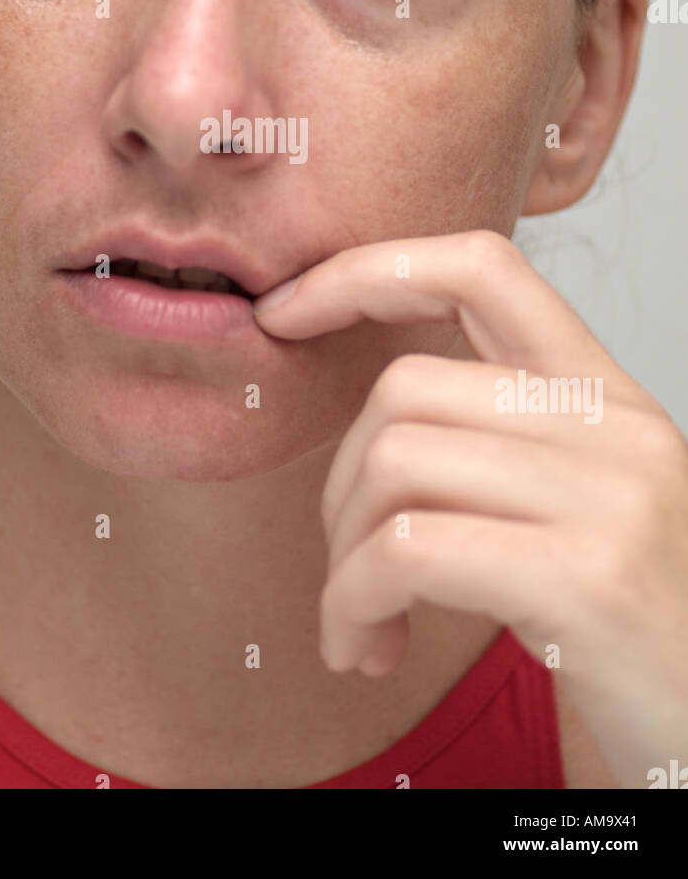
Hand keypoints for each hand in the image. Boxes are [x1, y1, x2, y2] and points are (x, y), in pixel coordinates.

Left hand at [252, 230, 687, 788]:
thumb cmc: (632, 630)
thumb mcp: (581, 507)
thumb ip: (502, 443)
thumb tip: (371, 420)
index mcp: (607, 397)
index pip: (480, 267)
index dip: (367, 271)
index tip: (284, 311)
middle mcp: (617, 428)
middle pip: (405, 388)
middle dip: (339, 485)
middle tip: (348, 568)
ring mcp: (611, 498)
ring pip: (394, 462)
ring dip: (342, 557)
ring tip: (359, 622)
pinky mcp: (589, 581)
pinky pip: (407, 551)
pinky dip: (353, 600)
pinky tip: (365, 648)